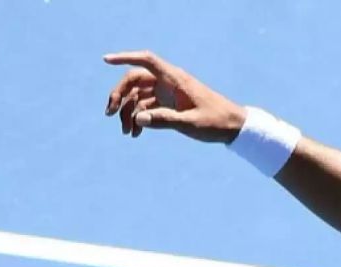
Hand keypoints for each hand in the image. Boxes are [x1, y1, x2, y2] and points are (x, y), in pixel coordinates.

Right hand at [103, 51, 245, 143]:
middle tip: (110, 114)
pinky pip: (148, 108)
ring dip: (129, 112)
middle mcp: (169, 83)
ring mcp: (168, 93)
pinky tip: (136, 134)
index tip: (106, 60)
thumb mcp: (190, 123)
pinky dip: (140, 118)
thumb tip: (137, 118)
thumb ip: (164, 120)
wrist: (235, 128)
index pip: (146, 60)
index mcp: (175, 79)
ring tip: (127, 133)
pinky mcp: (170, 105)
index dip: (125, 58)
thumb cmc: (216, 122)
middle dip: (120, 95)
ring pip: (139, 96)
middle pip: (135, 80)